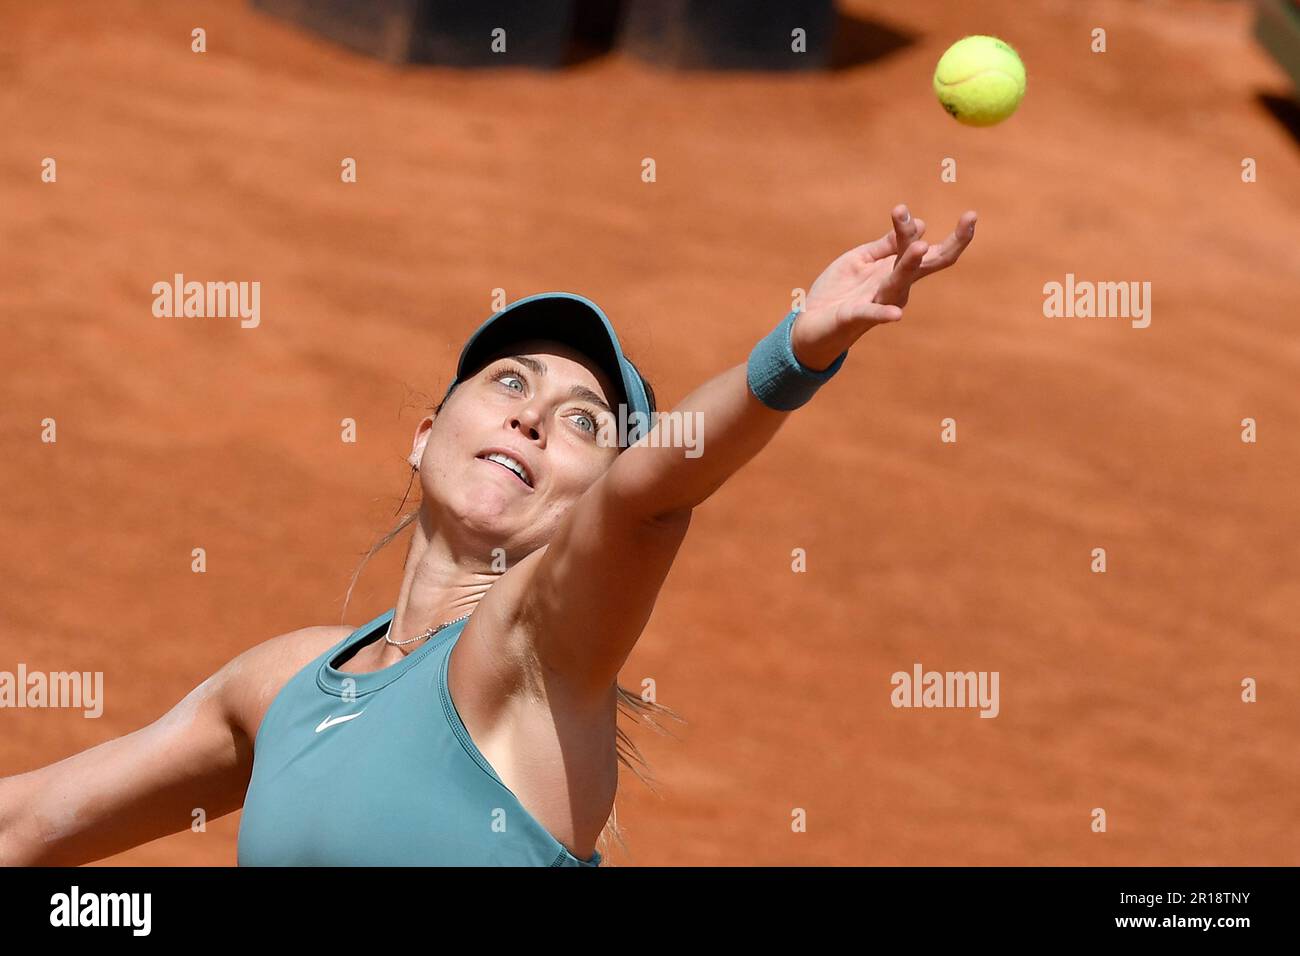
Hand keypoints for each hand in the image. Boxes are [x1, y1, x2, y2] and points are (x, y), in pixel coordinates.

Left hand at [792, 204, 976, 367]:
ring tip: (919, 247)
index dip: (955, 235)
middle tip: (971, 218)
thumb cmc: (839, 292)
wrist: (810, 324)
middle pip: (930, 262)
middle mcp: (896, 285)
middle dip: (953, 242)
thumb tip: (922, 225)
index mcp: (898, 269)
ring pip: (899, 280)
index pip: (932, 249)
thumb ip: (886, 245)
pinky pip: (873, 313)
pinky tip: (897, 314)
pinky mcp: (856, 316)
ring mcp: (879, 300)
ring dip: (909, 264)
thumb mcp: (861, 260)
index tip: (973, 214)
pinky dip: (883, 312)